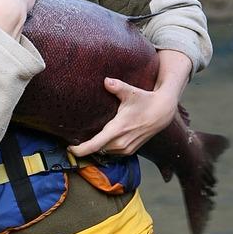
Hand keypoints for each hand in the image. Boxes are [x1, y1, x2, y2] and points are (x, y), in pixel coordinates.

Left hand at [68, 50, 192, 156]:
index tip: (69, 148)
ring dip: (96, 147)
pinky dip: (105, 148)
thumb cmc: (146, 100)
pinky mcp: (129, 151)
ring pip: (104, 151)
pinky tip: (101, 140)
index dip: (80, 150)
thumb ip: (118, 87)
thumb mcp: (131, 92)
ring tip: (85, 140)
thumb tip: (106, 81)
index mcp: (118, 129)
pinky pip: (112, 152)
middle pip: (96, 149)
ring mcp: (126, 149)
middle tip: (72, 140)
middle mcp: (121, 142)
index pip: (95, 145)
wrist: (162, 112)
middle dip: (85, 147)